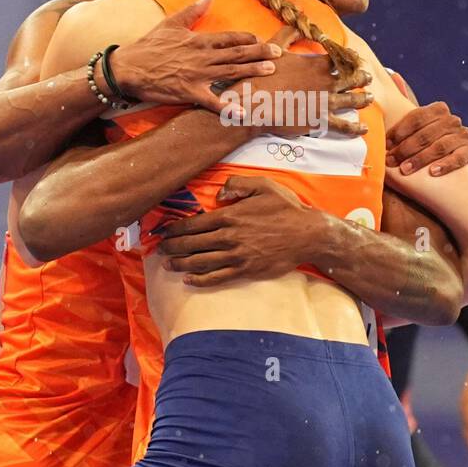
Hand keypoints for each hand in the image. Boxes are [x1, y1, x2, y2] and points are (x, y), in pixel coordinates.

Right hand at [111, 0, 283, 110]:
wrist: (128, 68)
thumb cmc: (149, 46)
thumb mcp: (171, 23)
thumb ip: (193, 10)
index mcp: (198, 40)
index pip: (229, 37)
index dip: (247, 38)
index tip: (262, 39)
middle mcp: (202, 56)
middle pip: (236, 53)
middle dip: (259, 53)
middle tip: (278, 54)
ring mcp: (197, 75)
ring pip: (231, 72)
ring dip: (252, 71)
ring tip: (271, 71)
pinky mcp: (189, 92)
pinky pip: (213, 101)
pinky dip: (228, 107)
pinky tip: (244, 112)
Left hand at [156, 175, 324, 285]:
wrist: (308, 235)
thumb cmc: (286, 209)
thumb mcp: (264, 186)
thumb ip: (238, 185)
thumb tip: (220, 194)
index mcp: (230, 216)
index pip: (194, 224)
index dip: (175, 229)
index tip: (164, 232)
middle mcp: (229, 237)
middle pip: (192, 244)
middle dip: (172, 247)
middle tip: (159, 250)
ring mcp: (237, 256)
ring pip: (200, 262)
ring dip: (181, 264)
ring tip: (168, 265)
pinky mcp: (246, 270)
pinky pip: (217, 277)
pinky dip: (201, 280)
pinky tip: (189, 280)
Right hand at [234, 25, 373, 136]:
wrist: (255, 102)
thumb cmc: (262, 74)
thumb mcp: (274, 47)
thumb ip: (288, 34)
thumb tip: (297, 23)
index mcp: (317, 63)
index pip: (340, 58)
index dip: (349, 56)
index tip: (355, 56)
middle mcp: (327, 81)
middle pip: (352, 78)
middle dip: (362, 77)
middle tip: (368, 77)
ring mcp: (326, 102)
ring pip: (353, 100)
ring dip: (363, 98)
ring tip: (370, 97)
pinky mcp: (321, 121)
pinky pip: (344, 125)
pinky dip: (356, 127)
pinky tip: (364, 127)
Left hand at [386, 100, 467, 175]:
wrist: (449, 167)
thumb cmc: (425, 145)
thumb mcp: (416, 127)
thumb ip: (405, 106)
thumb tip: (392, 75)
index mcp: (438, 110)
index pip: (416, 117)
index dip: (399, 132)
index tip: (385, 144)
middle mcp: (453, 120)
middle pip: (426, 133)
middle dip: (405, 148)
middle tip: (390, 160)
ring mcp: (464, 135)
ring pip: (440, 146)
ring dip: (421, 159)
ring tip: (405, 169)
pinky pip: (459, 158)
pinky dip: (445, 165)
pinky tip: (432, 172)